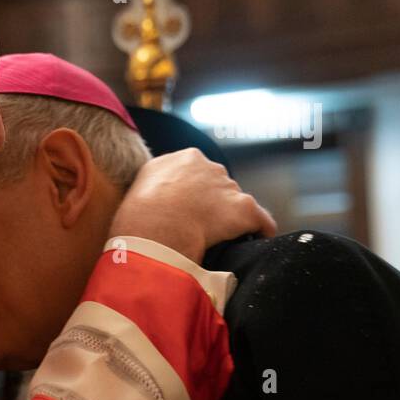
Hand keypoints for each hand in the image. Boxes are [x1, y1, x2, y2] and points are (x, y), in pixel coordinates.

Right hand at [109, 149, 275, 262]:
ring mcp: (228, 186)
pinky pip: (261, 221)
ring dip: (229, 217)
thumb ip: (155, 187)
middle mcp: (208, 167)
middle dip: (212, 202)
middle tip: (198, 225)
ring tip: (215, 239)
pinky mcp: (245, 208)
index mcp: (182, 159)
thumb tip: (160, 201)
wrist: (153, 230)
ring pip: (236, 202)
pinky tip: (256, 240)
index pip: (196, 173)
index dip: (191, 193)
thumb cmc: (138, 217)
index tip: (184, 208)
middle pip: (218, 184)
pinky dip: (260, 230)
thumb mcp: (138, 189)